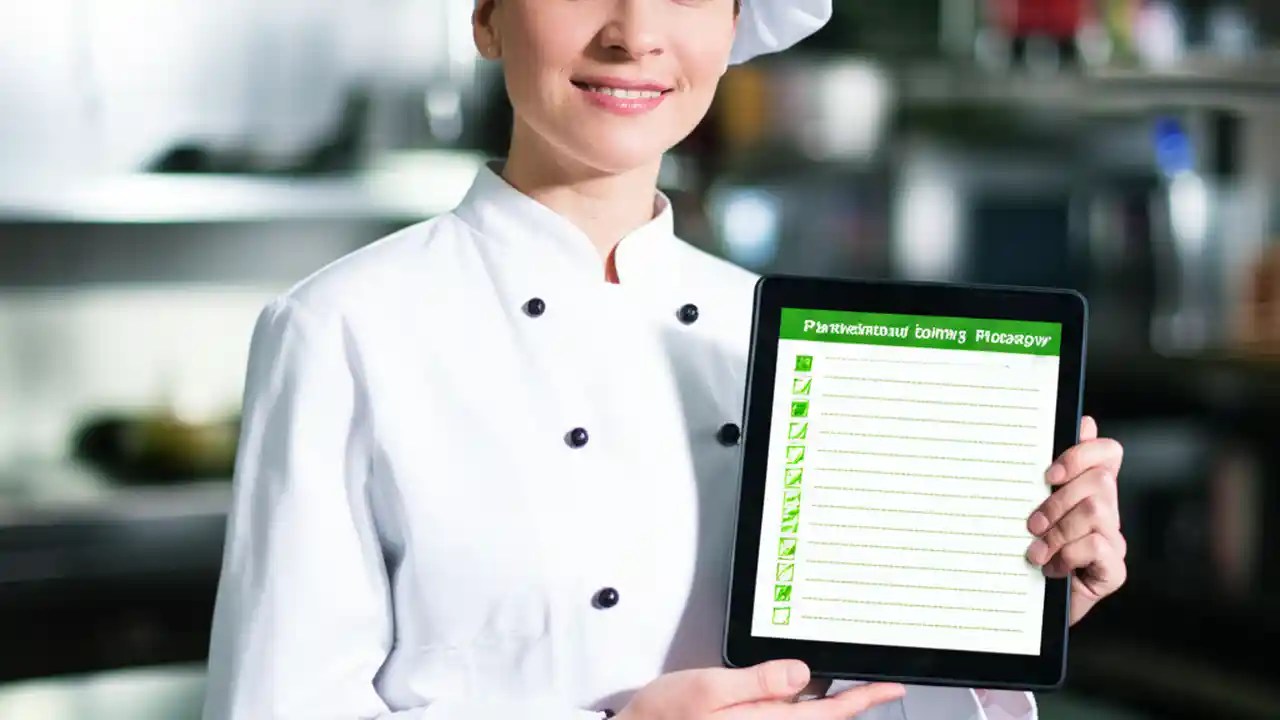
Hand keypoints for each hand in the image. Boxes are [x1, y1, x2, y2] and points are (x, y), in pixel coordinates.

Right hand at [614, 660, 904, 719]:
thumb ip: (757, 682)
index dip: (863, 700)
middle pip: (818, 715)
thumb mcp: (707, 689)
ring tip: (833, 677)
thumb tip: (802, 674)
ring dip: (819, 698)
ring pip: (800, 715)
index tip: (892, 688)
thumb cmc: (662, 719)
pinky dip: (794, 701)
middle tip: (866, 674)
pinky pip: (780, 715)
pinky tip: (791, 687)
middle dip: (843, 697)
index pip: (829, 714)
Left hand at [1026, 415, 1126, 624]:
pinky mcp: (1114, 571)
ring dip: (1059, 530)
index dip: (1082, 454)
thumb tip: (1081, 423)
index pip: (1108, 453)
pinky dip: (1068, 555)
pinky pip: (1098, 545)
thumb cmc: (1023, 553)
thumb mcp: (1023, 508)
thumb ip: (1044, 473)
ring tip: (1036, 551)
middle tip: (1031, 525)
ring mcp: (1114, 542)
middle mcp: (1106, 513)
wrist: (1024, 609)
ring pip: (1097, 510)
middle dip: (1059, 500)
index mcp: (1087, 491)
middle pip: (1100, 481)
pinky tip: (1052, 569)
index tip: (1048, 475)